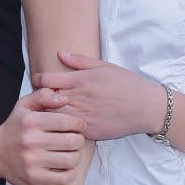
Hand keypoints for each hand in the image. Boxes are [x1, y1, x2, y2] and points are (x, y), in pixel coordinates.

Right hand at [0, 87, 85, 184]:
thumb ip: (43, 95)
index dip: (79, 124)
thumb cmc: (15, 126)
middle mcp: (30, 141)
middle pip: (72, 141)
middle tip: (77, 139)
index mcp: (31, 121)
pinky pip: (63, 179)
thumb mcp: (24, 105)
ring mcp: (31, 161)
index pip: (66, 121)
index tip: (80, 126)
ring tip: (72, 152)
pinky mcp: (32, 178)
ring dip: (76, 156)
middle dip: (80, 140)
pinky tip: (66, 167)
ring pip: (70, 160)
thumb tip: (65, 99)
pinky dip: (70, 173)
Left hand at [33, 51, 165, 139]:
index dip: (39, 80)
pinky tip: (63, 125)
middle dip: (39, 98)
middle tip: (39, 98)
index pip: (47, 80)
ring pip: (53, 117)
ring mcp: (83, 116)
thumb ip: (79, 61)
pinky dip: (61, 128)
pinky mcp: (88, 131)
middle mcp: (79, 98)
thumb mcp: (104, 66)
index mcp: (81, 80)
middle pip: (45, 100)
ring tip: (48, 112)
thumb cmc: (126, 83)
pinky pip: (66, 131)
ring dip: (48, 114)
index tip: (40, 81)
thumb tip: (59, 53)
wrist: (145, 107)